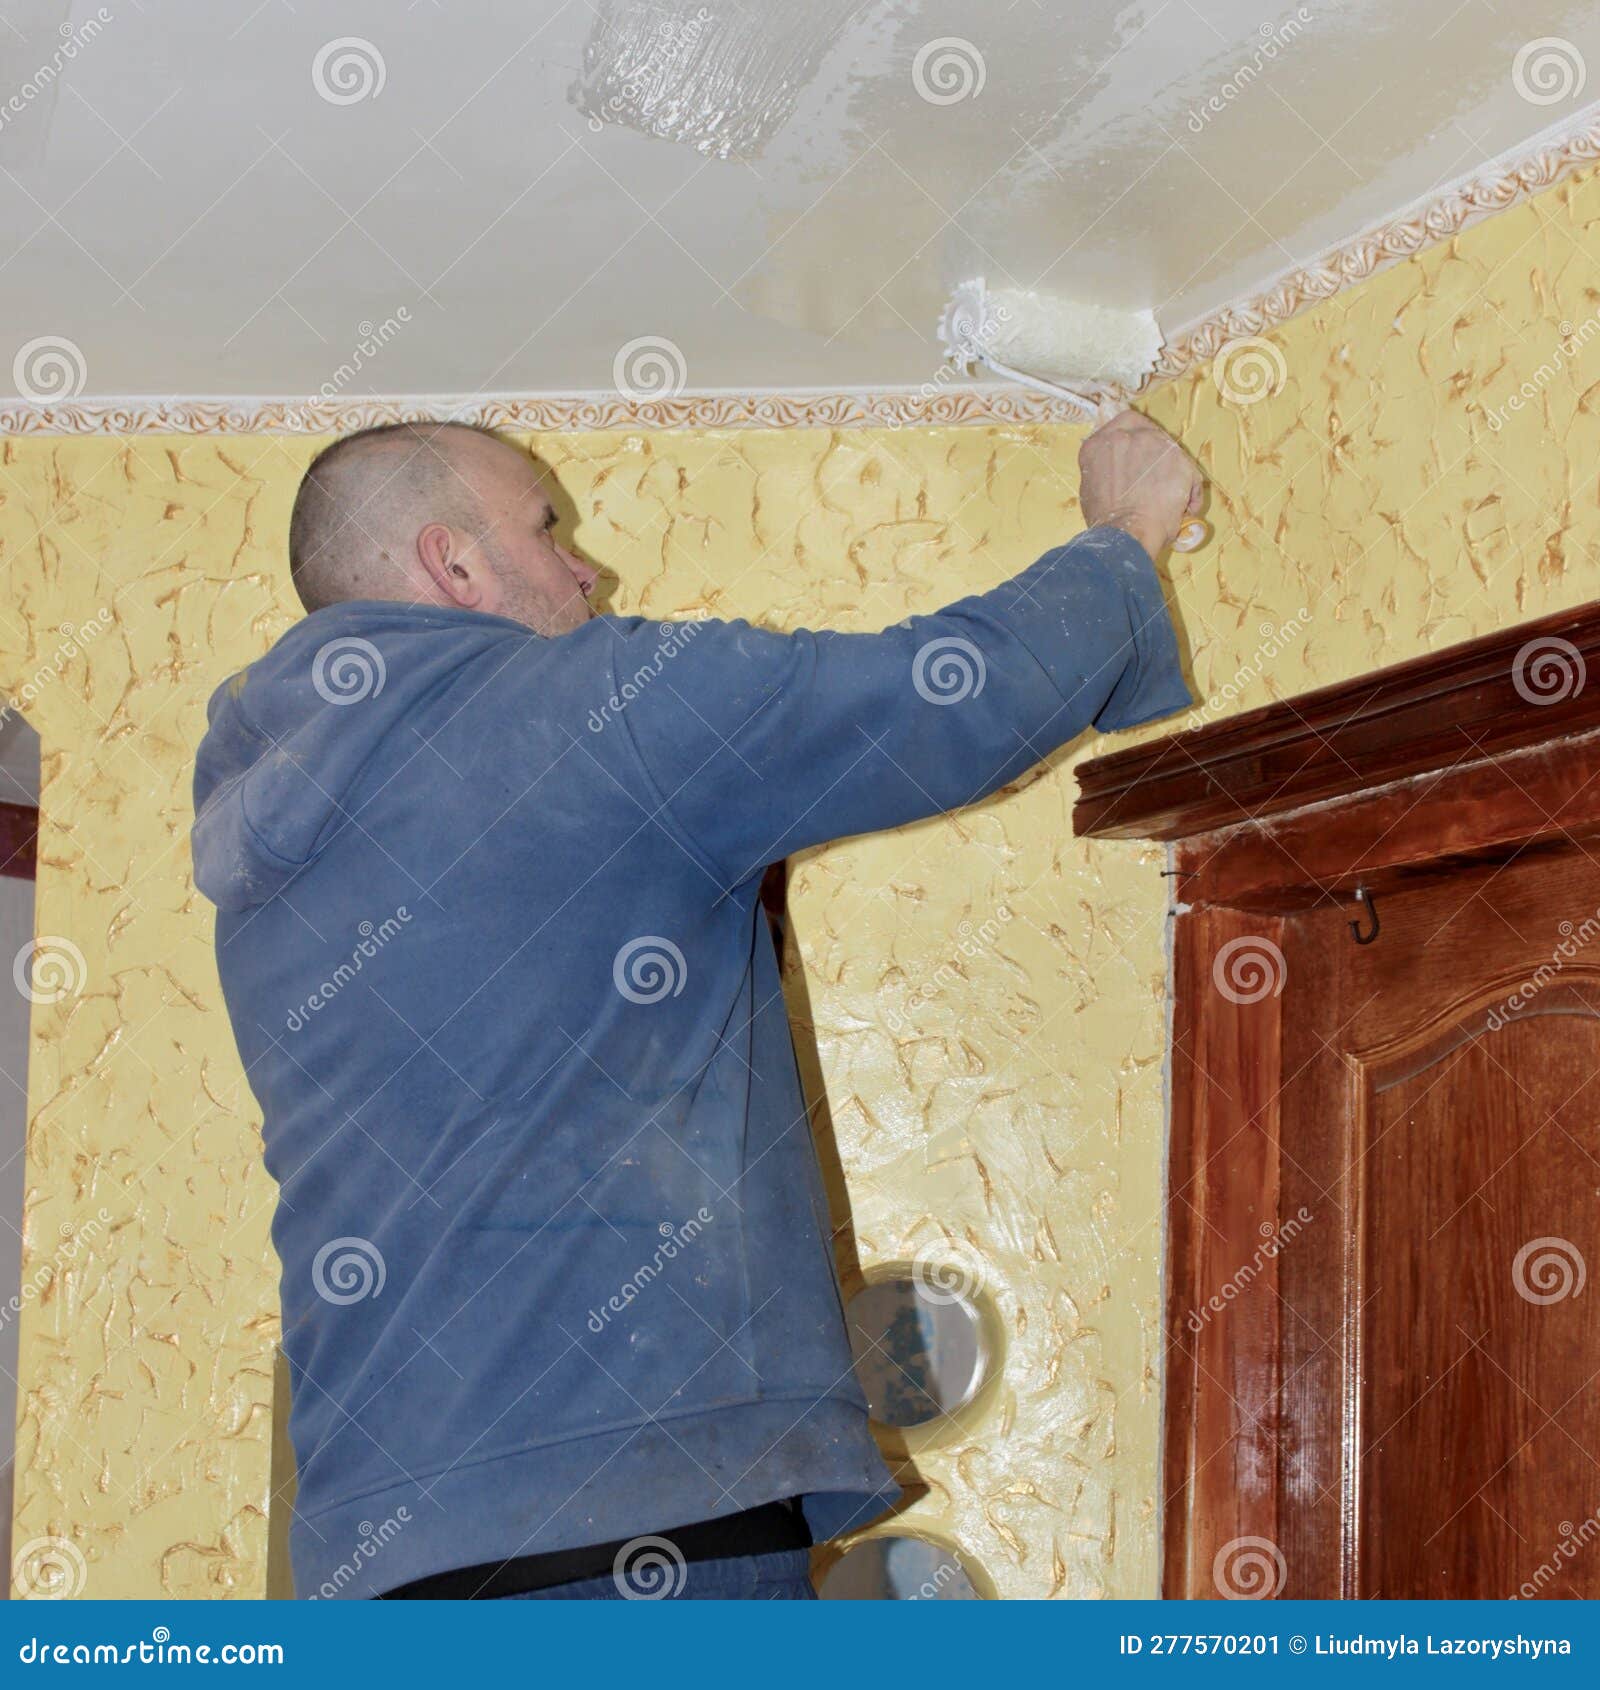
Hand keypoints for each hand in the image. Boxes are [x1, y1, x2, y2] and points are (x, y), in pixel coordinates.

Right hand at [1078, 411, 1202, 557]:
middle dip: (1154, 451)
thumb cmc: (1106, 522)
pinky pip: (1189, 474)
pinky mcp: (1179, 459)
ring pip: (1169, 451)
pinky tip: (1182, 509)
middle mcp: (1125, 436)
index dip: (1133, 438)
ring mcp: (1153, 444)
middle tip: (1157, 472)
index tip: (1139, 451)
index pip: (1121, 425)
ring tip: (1168, 499)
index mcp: (1098, 444)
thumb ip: (1106, 470)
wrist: (1126, 535)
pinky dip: (1189, 492)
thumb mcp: (1092, 488)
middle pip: (1147, 430)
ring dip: (1171, 472)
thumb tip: (1120, 472)